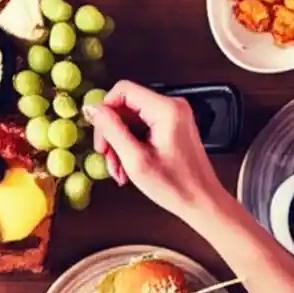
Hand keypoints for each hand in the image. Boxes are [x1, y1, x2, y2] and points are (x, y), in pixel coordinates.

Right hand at [83, 80, 229, 222]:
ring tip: (119, 168)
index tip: (101, 138)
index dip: (105, 110)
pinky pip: (142, 126)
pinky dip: (131, 144)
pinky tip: (128, 165)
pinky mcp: (172, 125)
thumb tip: (91, 108)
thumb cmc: (174, 186)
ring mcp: (173, 115)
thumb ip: (112, 130)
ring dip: (119, 142)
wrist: (202, 202)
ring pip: (130, 118)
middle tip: (107, 157)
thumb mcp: (135, 160)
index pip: (122, 90)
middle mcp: (172, 106)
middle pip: (125, 105)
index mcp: (166, 109)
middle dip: (111, 132)